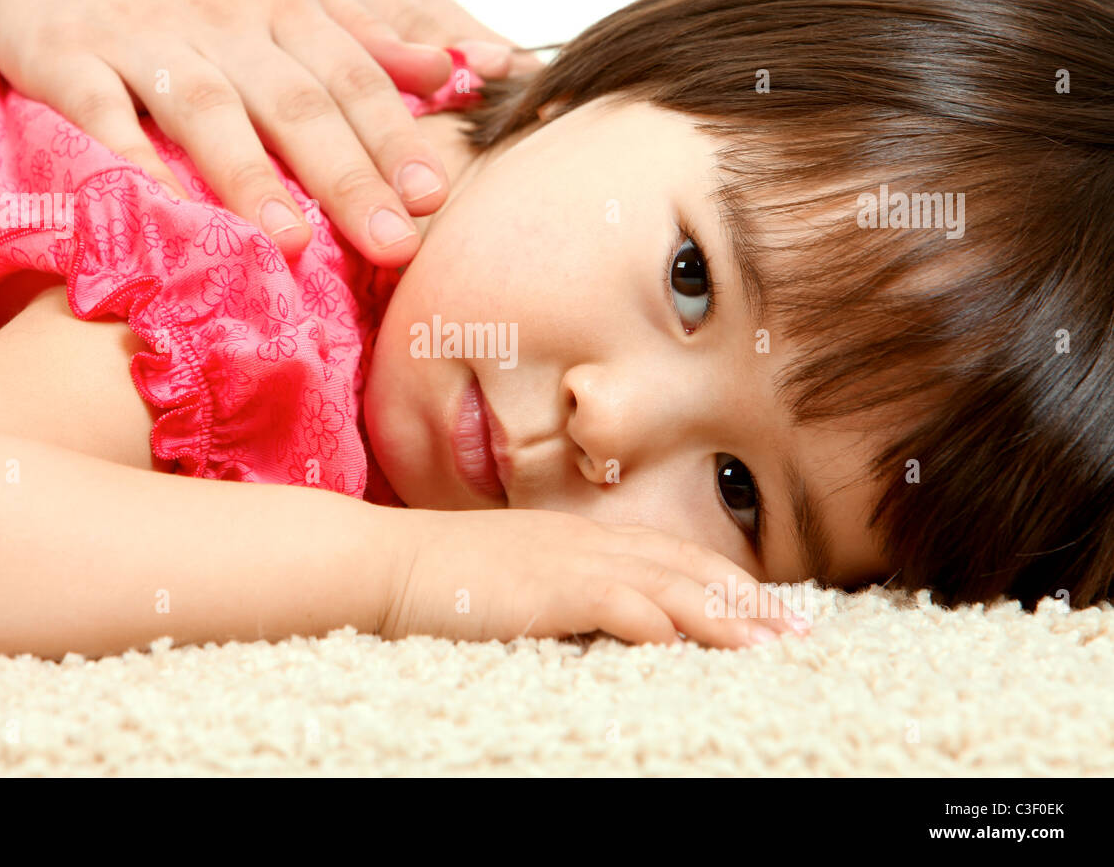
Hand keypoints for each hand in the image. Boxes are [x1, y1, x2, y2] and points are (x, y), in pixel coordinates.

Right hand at [0, 0, 535, 266]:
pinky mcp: (65, 56)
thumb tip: (449, 68)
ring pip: (208, 111)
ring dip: (252, 179)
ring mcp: (142, 35)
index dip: (395, 137)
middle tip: (394, 243)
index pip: (353, 74)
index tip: (436, 196)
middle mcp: (221, 15)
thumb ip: (367, 18)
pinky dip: (134, 162)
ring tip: (293, 243)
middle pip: (296, 103)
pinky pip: (103, 114)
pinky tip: (168, 212)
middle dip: (350, 176)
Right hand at [380, 509, 811, 647]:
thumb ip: (564, 593)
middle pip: (685, 566)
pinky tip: (687, 642)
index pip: (673, 556)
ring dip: (723, 614)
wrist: (383, 563)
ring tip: (770, 644)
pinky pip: (613, 603)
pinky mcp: (544, 588)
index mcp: (581, 539)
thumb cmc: (443, 580)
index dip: (727, 581)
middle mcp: (586, 542)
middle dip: (748, 599)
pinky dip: (656, 620)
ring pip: (665, 584)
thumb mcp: (516, 580)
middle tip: (799, 630)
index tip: (771, 609)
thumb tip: (610, 623)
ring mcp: (566, 561)